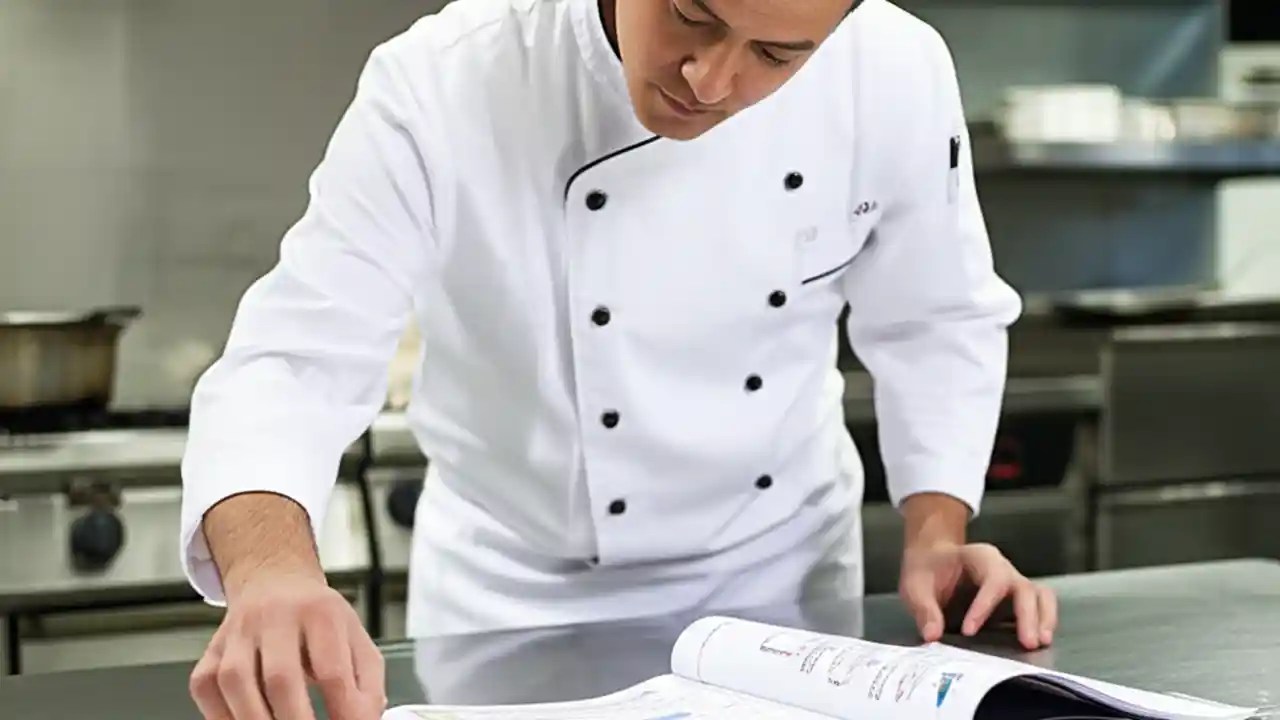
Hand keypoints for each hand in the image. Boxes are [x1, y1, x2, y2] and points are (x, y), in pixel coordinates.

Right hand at [189, 571, 386, 718]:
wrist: (274, 583)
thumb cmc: (318, 619)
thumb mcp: (356, 639)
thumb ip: (367, 684)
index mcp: (320, 613)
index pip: (332, 670)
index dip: (344, 709)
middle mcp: (275, 617)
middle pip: (280, 677)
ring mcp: (238, 633)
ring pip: (236, 682)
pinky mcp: (211, 651)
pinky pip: (208, 688)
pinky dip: (223, 717)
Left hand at [898, 541, 1056, 650]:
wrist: (933, 557)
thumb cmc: (926, 568)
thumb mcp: (915, 585)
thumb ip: (924, 608)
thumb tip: (932, 635)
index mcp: (979, 557)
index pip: (992, 579)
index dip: (984, 605)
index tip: (968, 631)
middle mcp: (1002, 567)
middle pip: (1023, 587)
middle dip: (1027, 615)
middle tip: (1028, 643)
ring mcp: (1012, 582)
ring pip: (1040, 594)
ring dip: (1044, 618)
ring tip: (1041, 642)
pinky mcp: (1015, 599)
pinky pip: (1039, 605)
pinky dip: (1043, 621)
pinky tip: (1039, 641)